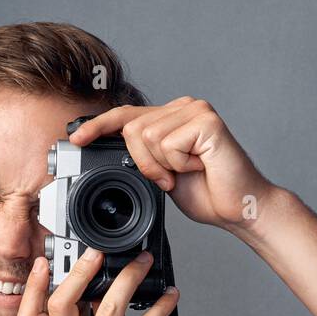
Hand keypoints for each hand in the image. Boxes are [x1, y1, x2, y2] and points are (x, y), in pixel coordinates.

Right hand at [17, 247, 179, 315]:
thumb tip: (105, 294)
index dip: (32, 289)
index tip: (42, 262)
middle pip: (61, 305)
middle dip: (79, 270)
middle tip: (97, 252)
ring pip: (106, 309)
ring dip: (128, 278)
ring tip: (143, 263)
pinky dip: (160, 306)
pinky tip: (170, 297)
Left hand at [69, 97, 274, 233]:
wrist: (239, 208)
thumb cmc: (207, 193)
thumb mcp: (162, 175)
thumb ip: (142, 158)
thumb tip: (114, 151)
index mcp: (171, 118)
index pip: (127, 115)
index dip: (99, 126)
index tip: (77, 138)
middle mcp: (183, 107)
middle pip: (132, 128)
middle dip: (143, 163)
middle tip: (169, 180)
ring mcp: (196, 110)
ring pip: (148, 137)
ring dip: (162, 166)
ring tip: (187, 173)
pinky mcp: (206, 121)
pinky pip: (169, 144)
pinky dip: (179, 165)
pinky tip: (199, 167)